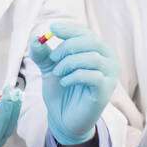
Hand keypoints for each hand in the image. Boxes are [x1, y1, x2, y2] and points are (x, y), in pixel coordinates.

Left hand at [29, 21, 119, 146]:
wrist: (63, 118)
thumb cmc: (61, 90)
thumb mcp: (49, 67)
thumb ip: (43, 54)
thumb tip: (36, 39)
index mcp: (98, 51)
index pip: (87, 34)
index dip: (70, 30)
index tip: (53, 29)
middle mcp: (109, 60)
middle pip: (92, 42)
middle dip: (68, 46)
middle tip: (53, 58)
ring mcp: (110, 76)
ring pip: (92, 58)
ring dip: (69, 63)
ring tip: (58, 73)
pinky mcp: (105, 90)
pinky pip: (93, 76)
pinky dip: (74, 76)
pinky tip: (64, 82)